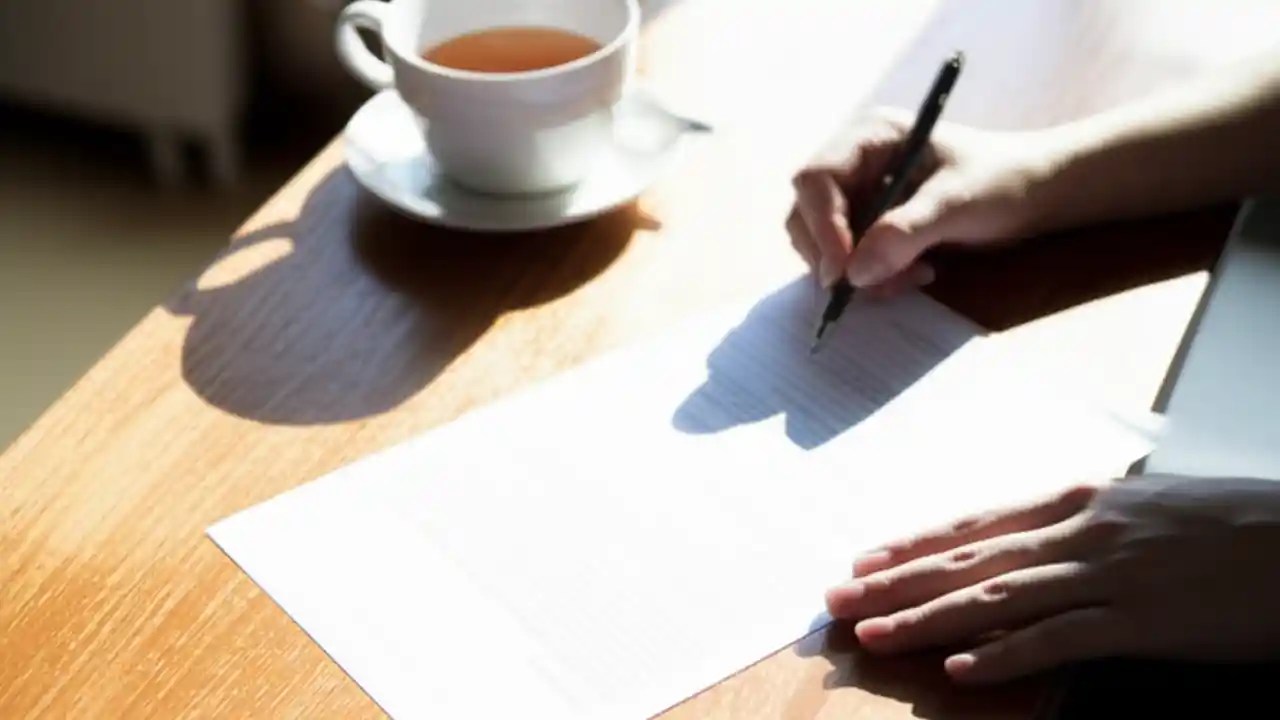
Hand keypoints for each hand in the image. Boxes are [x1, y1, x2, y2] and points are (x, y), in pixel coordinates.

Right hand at [787, 111, 1053, 292]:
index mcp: (870, 136)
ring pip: (823, 243)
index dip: (822, 226)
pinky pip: (848, 259)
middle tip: (880, 283)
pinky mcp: (870, 226)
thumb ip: (905, 233)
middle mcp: (854, 163)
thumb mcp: (958, 203)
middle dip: (838, 256)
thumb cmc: (1005, 181)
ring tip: (910, 277)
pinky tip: (912, 274)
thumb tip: (854, 273)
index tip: (844, 272)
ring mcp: (859, 195)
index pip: (815, 179)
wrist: (1040, 193)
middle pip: (807, 214)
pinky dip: (872, 277)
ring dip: (858, 272)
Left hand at [825, 475, 1279, 683]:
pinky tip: (960, 670)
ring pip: (996, 600)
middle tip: (837, 599)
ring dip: (926, 619)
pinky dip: (1003, 656)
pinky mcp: (1141, 621)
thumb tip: (1027, 541)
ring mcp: (1107, 576)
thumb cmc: (1230, 524)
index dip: (912, 546)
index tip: (862, 560)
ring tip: (873, 635)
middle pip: (968, 562)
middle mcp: (1080, 531)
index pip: (974, 527)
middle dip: (895, 582)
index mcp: (1078, 500)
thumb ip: (1081, 523)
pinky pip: (1057, 640)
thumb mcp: (1143, 507)